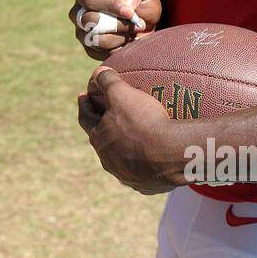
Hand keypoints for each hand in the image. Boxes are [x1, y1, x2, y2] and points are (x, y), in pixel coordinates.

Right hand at [68, 0, 162, 60]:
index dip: (109, 5)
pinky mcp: (91, 50)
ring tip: (134, 31)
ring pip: (98, 40)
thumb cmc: (139, 2)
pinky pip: (104, 54)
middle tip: (138, 24)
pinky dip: (121, 48)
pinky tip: (128, 40)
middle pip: (90, 21)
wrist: (143, 24)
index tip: (129, 12)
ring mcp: (82, 33)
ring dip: (122, 37)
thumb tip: (125, 0)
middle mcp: (79, 14)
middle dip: (117, 24)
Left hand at [77, 65, 180, 194]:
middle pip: (101, 140)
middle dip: (102, 127)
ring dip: (122, 148)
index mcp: (99, 138)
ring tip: (131, 138)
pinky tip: (150, 159)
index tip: (83, 95)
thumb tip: (98, 71)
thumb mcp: (122, 94)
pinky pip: (141, 173)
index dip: (84, 104)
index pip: (85, 117)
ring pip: (120, 159)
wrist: (173, 154)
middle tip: (106, 117)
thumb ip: (108, 81)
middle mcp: (108, 160)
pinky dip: (142, 164)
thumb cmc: (143, 122)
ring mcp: (126, 175)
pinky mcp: (145, 185)